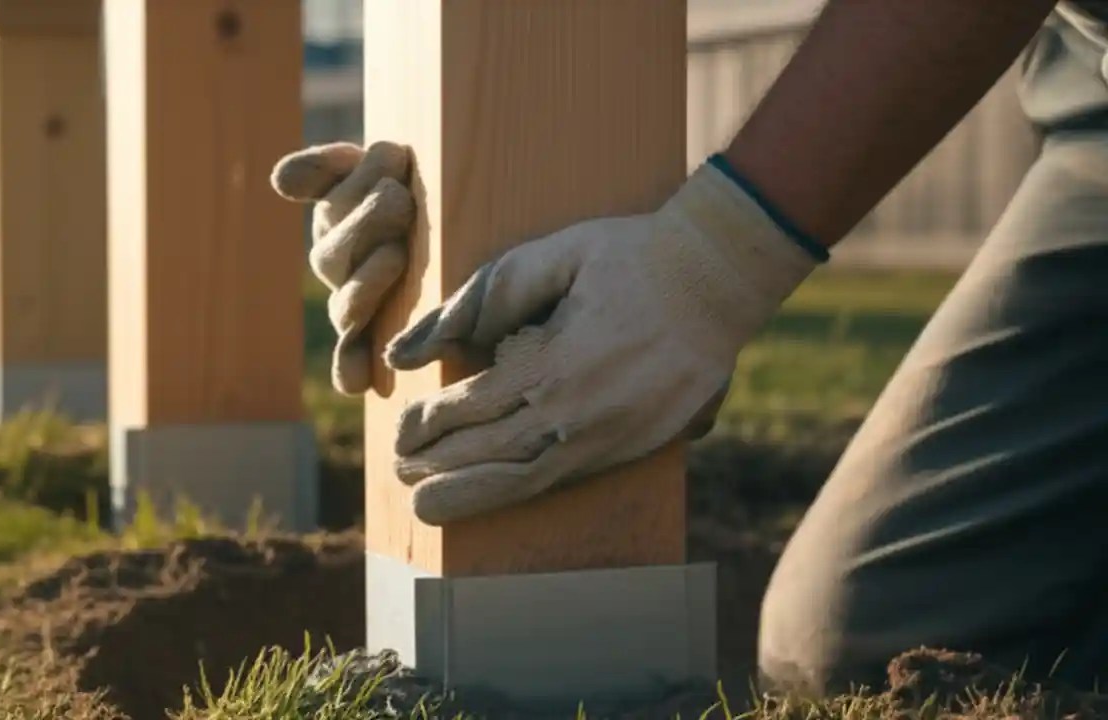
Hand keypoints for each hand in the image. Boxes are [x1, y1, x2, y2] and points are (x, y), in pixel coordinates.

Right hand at [270, 141, 414, 394]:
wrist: (448, 245)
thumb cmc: (412, 203)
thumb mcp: (379, 170)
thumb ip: (331, 168)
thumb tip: (280, 181)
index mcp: (337, 224)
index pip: (335, 208)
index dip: (356, 188)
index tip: (393, 159)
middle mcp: (340, 270)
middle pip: (335, 256)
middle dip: (366, 224)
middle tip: (401, 201)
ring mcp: (355, 309)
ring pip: (346, 305)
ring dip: (365, 283)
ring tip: (396, 255)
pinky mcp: (373, 344)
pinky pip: (351, 365)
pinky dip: (351, 370)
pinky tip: (359, 382)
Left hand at [385, 160, 822, 524]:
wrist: (717, 279)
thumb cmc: (628, 257)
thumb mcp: (548, 257)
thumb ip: (479, 301)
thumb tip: (410, 348)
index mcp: (555, 363)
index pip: (473, 406)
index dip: (431, 423)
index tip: (400, 430)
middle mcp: (578, 412)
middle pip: (491, 452)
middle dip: (438, 464)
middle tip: (400, 471)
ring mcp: (607, 437)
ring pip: (524, 480)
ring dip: (471, 494)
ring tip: (426, 507)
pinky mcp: (630, 447)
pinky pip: (562, 480)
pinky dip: (520, 493)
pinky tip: (493, 496)